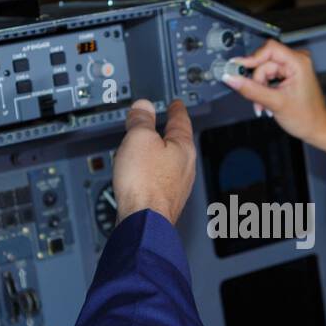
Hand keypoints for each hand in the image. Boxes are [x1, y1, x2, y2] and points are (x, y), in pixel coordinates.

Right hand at [113, 98, 196, 225]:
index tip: (176, 103)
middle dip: (167, 131)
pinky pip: (161, 178)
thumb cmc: (145, 184)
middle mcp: (186, 167)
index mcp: (183, 148)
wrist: (143, 221)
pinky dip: (152, 171)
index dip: (176, 109)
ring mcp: (178, 186)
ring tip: (145, 148)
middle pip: (177, 142)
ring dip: (158, 153)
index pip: (181, 120)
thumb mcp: (139, 139)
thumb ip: (141, 120)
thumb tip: (143, 107)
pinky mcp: (166, 200)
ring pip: (169, 162)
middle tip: (159, 123)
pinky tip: (142, 175)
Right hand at [220, 39, 325, 155]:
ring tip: (264, 105)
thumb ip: (251, 89)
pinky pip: (269, 76)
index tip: (236, 67)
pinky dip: (264, 90)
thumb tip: (232, 78)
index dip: (251, 58)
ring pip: (264, 71)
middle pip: (264, 62)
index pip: (269, 49)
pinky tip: (267, 102)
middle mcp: (297, 61)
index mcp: (298, 62)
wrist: (316, 128)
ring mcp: (293, 67)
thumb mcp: (275, 103)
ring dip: (260, 89)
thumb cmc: (307, 117)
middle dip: (257, 82)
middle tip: (256, 99)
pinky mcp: (289, 74)